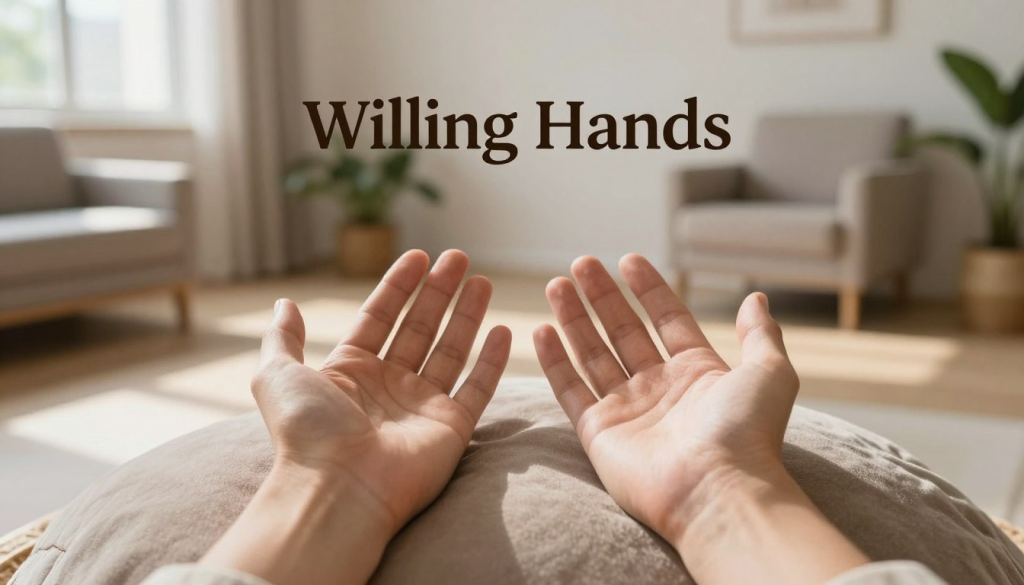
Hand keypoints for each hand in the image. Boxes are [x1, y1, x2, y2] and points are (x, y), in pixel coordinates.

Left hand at [254, 249, 510, 531]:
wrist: (336, 487)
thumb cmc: (305, 432)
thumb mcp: (277, 374)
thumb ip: (283, 337)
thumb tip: (285, 303)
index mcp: (350, 371)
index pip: (380, 317)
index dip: (399, 286)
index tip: (420, 256)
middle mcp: (388, 386)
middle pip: (419, 328)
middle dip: (439, 291)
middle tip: (459, 257)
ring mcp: (421, 407)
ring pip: (451, 351)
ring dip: (467, 315)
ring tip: (483, 281)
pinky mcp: (450, 429)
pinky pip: (477, 389)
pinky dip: (492, 362)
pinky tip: (504, 331)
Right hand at [534, 255, 867, 584]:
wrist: (718, 490)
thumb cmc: (748, 433)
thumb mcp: (769, 372)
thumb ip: (760, 333)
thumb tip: (755, 298)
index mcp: (698, 373)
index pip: (667, 319)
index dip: (649, 289)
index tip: (628, 260)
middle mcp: (660, 389)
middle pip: (624, 332)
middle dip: (602, 297)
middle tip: (582, 263)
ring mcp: (627, 410)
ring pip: (593, 354)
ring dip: (574, 319)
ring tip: (557, 284)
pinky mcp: (599, 433)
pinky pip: (571, 390)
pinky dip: (555, 361)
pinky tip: (542, 330)